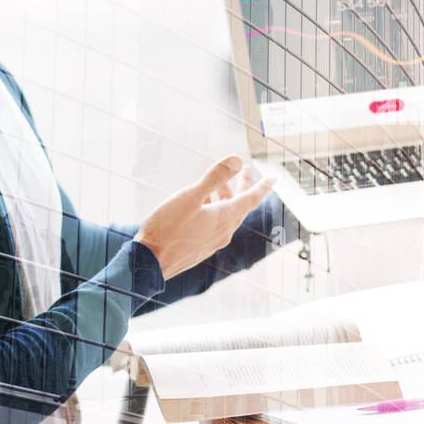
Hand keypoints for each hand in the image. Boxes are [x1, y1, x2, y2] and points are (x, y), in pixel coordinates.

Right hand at [134, 154, 275, 280]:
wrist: (149, 263)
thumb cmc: (167, 228)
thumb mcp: (190, 196)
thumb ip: (214, 177)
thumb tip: (237, 159)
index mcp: (225, 219)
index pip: (251, 199)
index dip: (263, 186)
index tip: (274, 178)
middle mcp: (223, 232)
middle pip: (240, 206)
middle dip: (243, 186)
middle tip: (244, 171)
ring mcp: (212, 242)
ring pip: (226, 216)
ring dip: (226, 198)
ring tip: (217, 186)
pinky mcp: (200, 248)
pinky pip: (215, 226)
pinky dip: (214, 211)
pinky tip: (200, 206)